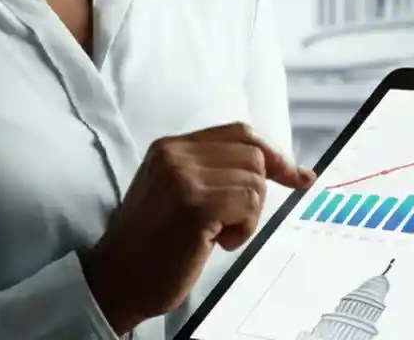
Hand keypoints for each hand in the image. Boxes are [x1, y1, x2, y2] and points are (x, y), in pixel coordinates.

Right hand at [79, 122, 315, 333]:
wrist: (117, 279)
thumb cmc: (150, 245)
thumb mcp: (173, 192)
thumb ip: (210, 172)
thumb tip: (274, 167)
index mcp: (170, 147)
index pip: (239, 133)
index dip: (273, 154)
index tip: (297, 176)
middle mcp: (175, 154)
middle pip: (253, 154)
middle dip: (257, 193)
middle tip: (235, 224)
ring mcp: (184, 176)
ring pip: (255, 181)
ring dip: (247, 216)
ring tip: (216, 235)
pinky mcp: (195, 203)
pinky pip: (249, 203)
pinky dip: (243, 229)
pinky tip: (217, 243)